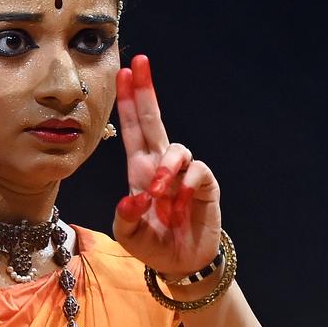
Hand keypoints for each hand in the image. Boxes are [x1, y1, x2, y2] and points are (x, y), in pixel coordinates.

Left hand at [111, 55, 222, 277]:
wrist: (181, 263)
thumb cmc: (152, 243)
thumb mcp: (128, 235)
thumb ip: (125, 218)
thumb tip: (133, 199)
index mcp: (139, 168)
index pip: (132, 127)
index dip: (127, 100)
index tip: (122, 73)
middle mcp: (160, 164)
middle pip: (153, 119)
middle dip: (145, 90)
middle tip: (139, 64)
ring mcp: (184, 172)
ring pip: (176, 149)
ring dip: (165, 168)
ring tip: (157, 194)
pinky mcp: (205, 185)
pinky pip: (196, 172)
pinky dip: (185, 185)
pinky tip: (179, 202)